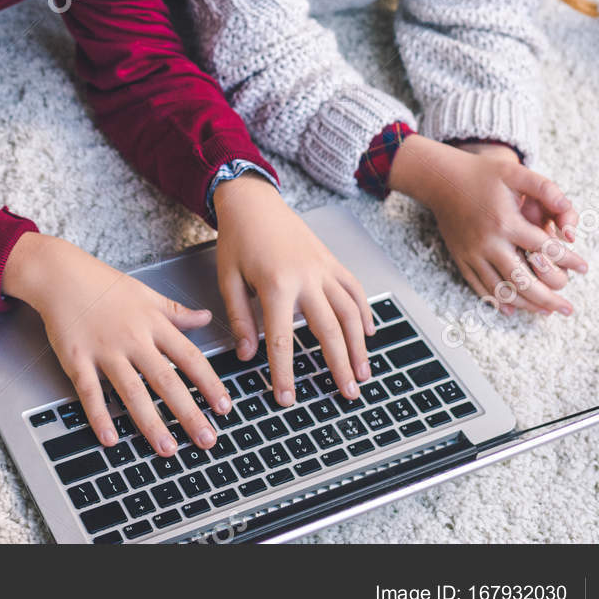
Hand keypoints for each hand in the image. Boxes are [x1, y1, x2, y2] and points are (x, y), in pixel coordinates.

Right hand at [1, 231, 232, 456]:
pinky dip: (100, 416)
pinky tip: (111, 439)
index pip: (189, 357)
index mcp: (153, 324)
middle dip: (189, 412)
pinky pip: (90, 392)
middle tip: (206, 439)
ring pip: (132, 392)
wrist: (61, 275)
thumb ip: (176, 312)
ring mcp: (104, 351)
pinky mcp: (77, 359)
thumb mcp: (146, 294)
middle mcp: (133, 339)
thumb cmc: (103, 284)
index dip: (209, 383)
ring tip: (167, 449)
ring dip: (151, 423)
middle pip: (166, 380)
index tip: (224, 406)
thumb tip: (206, 318)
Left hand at [211, 173, 373, 403]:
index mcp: (276, 284)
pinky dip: (365, 312)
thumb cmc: (237, 239)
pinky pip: (354, 289)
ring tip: (364, 372)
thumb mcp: (228, 279)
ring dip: (359, 345)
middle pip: (328, 329)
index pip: (281, 339)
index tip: (288, 397)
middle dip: (339, 365)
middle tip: (348, 393)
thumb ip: (240, 318)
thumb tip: (247, 355)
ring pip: (350, 311)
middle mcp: (306, 277)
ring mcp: (323, 268)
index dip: (284, 372)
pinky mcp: (331, 260)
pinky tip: (370, 333)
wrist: (253, 201)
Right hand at [390, 135, 580, 315]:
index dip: (569, 260)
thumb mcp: (515, 172)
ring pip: (502, 291)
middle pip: (524, 281)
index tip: (585, 267)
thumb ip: (545, 188)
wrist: (440, 179)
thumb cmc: (482, 174)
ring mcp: (472, 254)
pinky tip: (513, 310)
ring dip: (527, 305)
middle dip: (550, 298)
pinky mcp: (461, 258)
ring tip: (547, 312)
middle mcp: (489, 243)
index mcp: (506, 222)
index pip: (545, 250)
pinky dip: (498, 302)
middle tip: (568, 308)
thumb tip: (566, 206)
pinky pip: (480, 287)